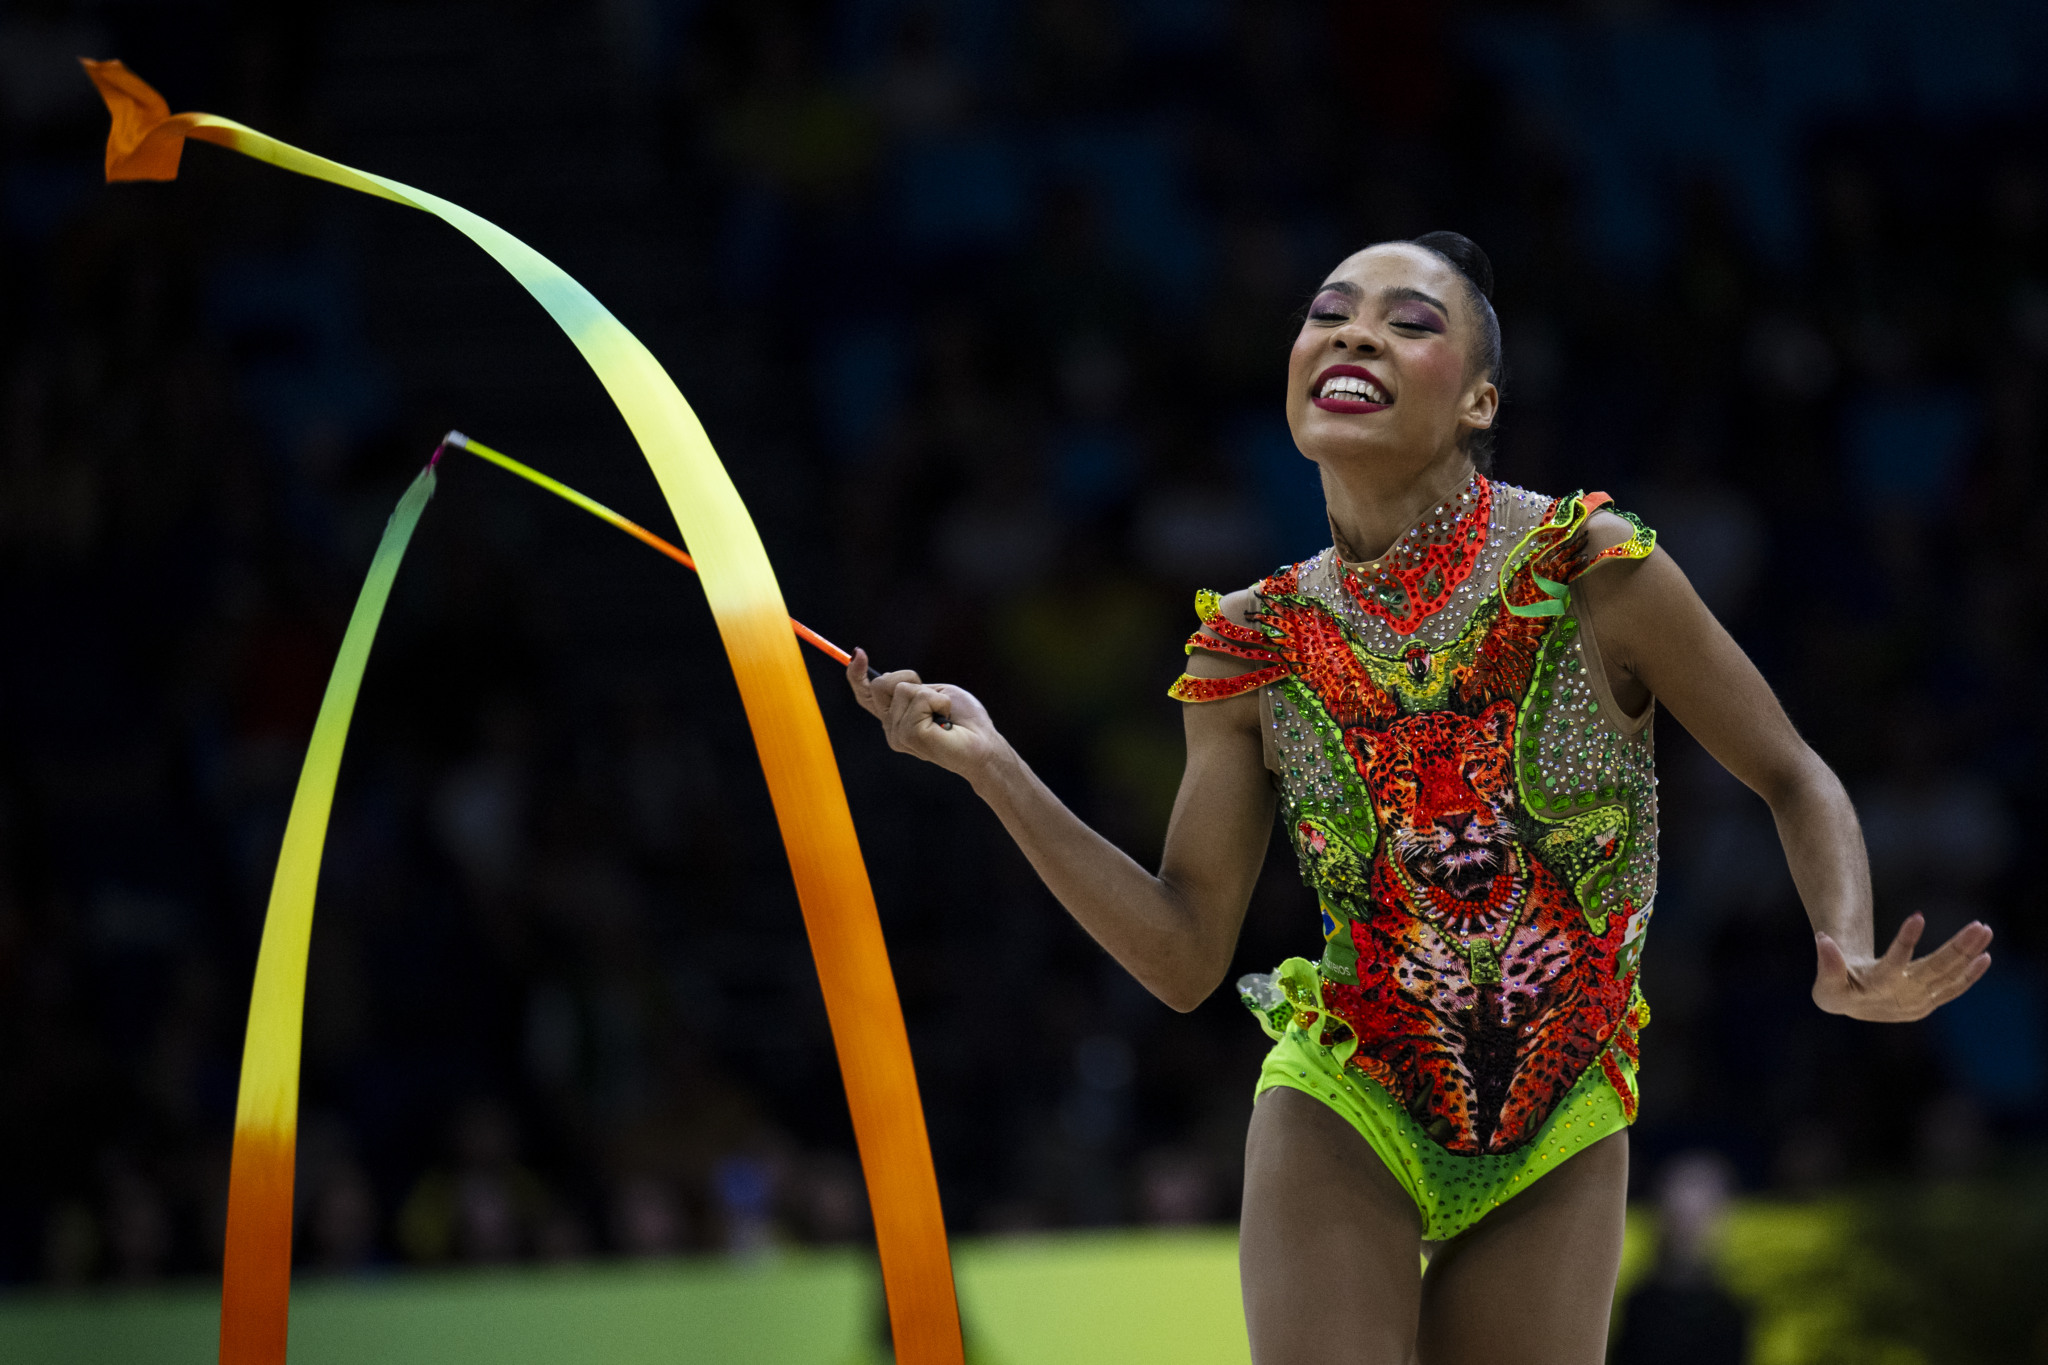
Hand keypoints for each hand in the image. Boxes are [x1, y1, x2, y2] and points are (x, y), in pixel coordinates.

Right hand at [846, 648, 1005, 779]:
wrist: (985, 744)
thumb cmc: (965, 719)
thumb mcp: (934, 692)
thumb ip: (910, 688)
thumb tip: (885, 675)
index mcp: (895, 717)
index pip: (865, 695)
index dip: (856, 674)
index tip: (858, 654)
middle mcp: (891, 728)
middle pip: (881, 684)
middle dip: (910, 679)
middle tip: (934, 699)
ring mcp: (897, 735)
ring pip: (903, 690)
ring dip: (931, 695)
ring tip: (944, 715)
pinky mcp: (909, 737)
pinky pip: (920, 699)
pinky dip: (940, 702)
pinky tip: (945, 722)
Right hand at [1812, 914, 1992, 1021]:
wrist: (1851, 1007)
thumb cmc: (1836, 990)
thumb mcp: (1827, 981)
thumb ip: (1828, 963)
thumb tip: (1823, 938)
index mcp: (1877, 990)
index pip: (1894, 964)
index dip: (1906, 941)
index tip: (1917, 915)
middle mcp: (1904, 997)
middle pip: (1935, 970)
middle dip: (1958, 947)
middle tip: (1977, 926)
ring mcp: (1921, 1002)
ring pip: (1950, 976)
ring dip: (1970, 954)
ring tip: (1985, 931)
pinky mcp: (1930, 1002)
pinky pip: (1954, 988)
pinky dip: (1970, 974)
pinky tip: (1985, 956)